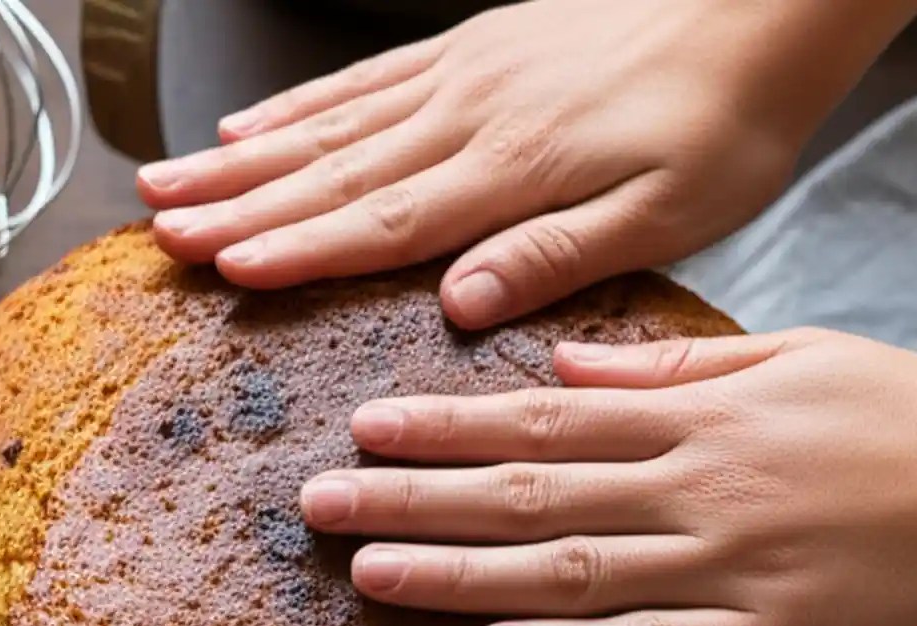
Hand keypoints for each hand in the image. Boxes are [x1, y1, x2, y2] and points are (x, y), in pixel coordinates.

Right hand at [139, 0, 916, 328]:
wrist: (757, 12)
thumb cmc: (722, 126)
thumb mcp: (666, 215)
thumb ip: (556, 257)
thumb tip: (460, 304)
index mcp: (510, 170)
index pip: (382, 221)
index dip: (298, 247)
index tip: (222, 267)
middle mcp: (467, 117)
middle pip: (334, 169)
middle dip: (240, 200)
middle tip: (159, 223)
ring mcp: (463, 74)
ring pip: (335, 122)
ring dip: (248, 153)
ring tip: (173, 174)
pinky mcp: (473, 46)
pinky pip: (370, 77)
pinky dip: (306, 101)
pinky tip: (258, 119)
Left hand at [299, 329, 916, 625]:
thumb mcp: (801, 358)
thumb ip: (678, 364)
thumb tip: (571, 356)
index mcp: (699, 417)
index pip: (541, 417)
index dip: (445, 424)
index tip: (367, 428)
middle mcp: (694, 488)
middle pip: (526, 492)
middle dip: (413, 499)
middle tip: (322, 505)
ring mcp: (725, 570)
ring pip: (562, 570)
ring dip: (456, 574)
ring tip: (369, 574)